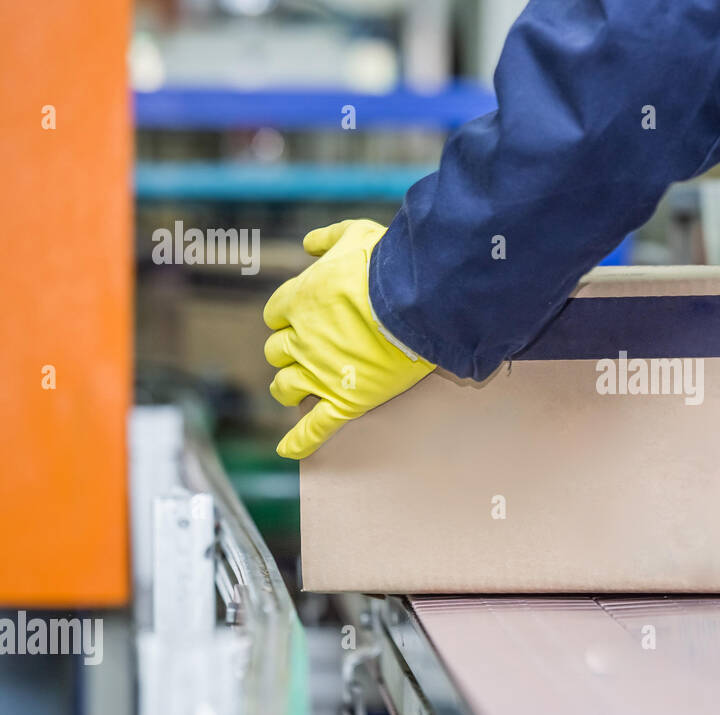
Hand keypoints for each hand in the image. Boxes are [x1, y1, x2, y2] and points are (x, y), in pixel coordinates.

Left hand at [263, 219, 434, 458]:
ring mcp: (321, 372)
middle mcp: (301, 339)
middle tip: (309, 350)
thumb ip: (329, 237)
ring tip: (298, 389)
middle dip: (288, 350)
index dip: (288, 317)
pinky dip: (299, 441)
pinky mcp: (345, 399)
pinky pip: (315, 427)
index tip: (304, 318)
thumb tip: (308, 243)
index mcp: (299, 300)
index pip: (276, 314)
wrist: (418, 301)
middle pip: (277, 351)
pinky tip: (287, 450)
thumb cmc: (389, 265)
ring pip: (286, 386)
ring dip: (289, 387)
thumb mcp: (357, 234)